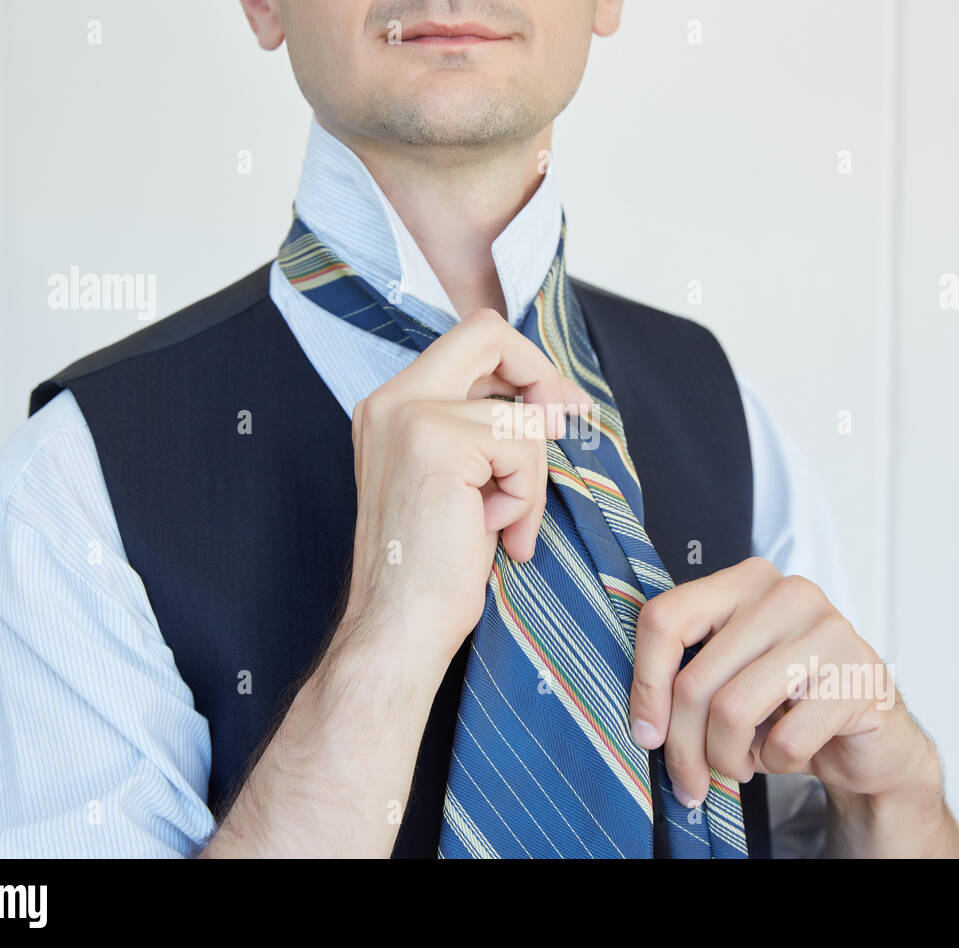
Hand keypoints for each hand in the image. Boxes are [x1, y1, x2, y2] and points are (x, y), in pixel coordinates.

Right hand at [339, 308, 590, 671]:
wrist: (398, 627)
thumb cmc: (433, 568)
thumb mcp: (467, 482)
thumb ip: (491, 431)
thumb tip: (553, 401)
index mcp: (392, 406)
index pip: (471, 340)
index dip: (524, 365)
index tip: (556, 408)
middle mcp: (391, 400)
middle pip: (487, 331)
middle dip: (541, 375)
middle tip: (567, 421)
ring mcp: (409, 415)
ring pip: (519, 413)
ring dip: (530, 477)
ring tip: (503, 525)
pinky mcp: (435, 441)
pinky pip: (522, 448)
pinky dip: (525, 497)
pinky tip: (495, 533)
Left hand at [628, 557, 958, 855]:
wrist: (871, 738)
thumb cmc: (789, 704)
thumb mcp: (731, 676)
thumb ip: (688, 676)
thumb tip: (643, 725)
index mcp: (745, 581)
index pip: (665, 619)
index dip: (645, 685)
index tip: (646, 733)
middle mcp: (786, 593)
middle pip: (694, 680)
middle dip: (684, 747)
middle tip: (691, 780)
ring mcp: (827, 630)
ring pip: (732, 712)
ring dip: (727, 759)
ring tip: (741, 764)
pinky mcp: (857, 676)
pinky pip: (785, 741)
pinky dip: (777, 764)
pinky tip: (791, 754)